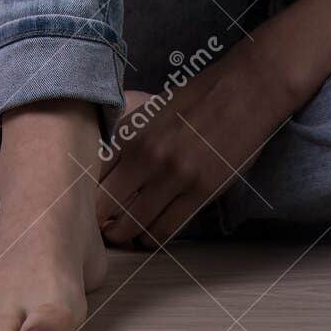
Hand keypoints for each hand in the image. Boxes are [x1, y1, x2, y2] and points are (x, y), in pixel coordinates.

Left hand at [95, 39, 296, 246]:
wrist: (246, 90)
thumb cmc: (200, 97)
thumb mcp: (153, 108)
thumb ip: (127, 135)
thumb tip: (103, 165)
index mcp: (131, 132)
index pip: (89, 177)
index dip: (84, 196)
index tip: (88, 204)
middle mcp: (146, 155)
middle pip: (103, 208)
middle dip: (100, 222)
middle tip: (103, 227)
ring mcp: (173, 176)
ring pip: (131, 225)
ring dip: (125, 235)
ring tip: (127, 234)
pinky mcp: (199, 192)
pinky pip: (164, 231)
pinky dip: (152, 239)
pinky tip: (150, 235)